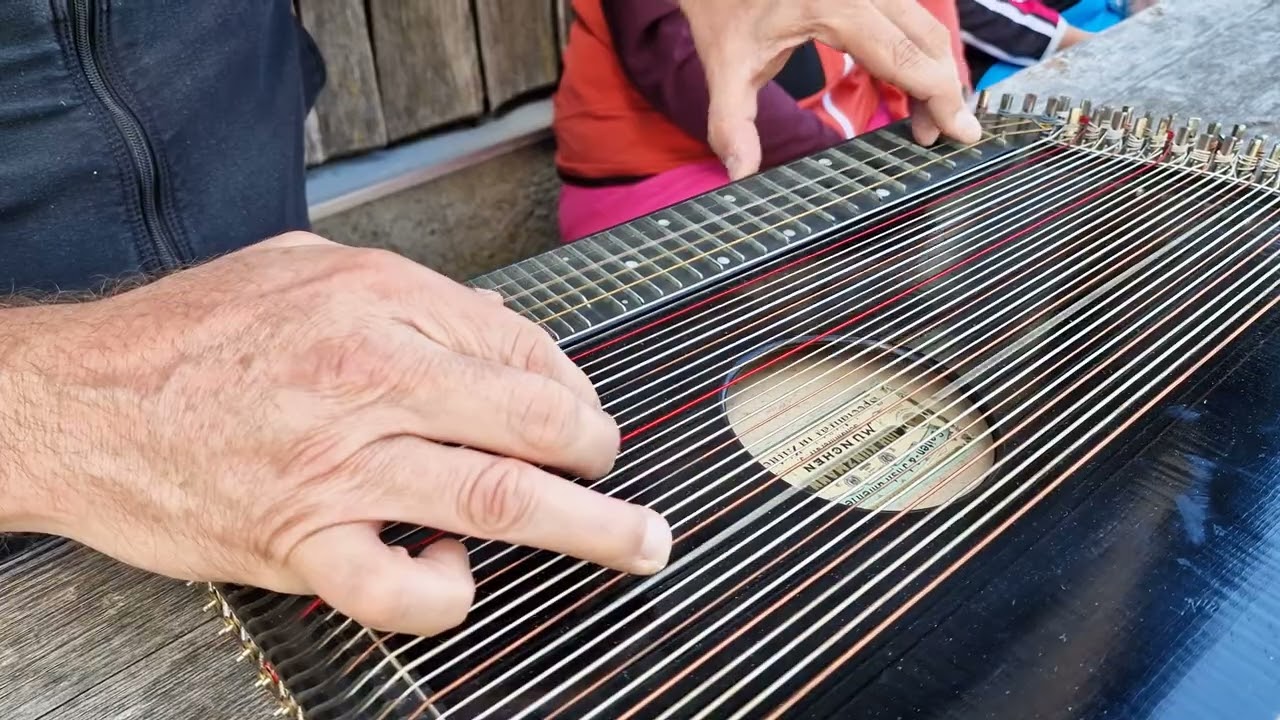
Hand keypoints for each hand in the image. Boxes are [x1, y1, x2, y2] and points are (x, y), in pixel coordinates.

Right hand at [7, 233, 670, 635]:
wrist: (75, 398)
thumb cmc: (188, 332)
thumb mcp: (304, 266)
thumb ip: (409, 294)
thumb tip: (499, 328)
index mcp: (378, 304)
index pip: (522, 349)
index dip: (573, 387)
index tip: (580, 413)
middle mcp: (370, 381)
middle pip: (534, 421)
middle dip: (601, 454)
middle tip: (620, 475)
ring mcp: (339, 468)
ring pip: (497, 500)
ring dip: (588, 528)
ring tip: (637, 543)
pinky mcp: (300, 543)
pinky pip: (400, 589)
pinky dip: (449, 591)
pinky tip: (457, 575)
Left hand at [679, 0, 982, 178]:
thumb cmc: (723, 8)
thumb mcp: (725, 66)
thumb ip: (732, 123)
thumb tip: (740, 172)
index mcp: (834, 8)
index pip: (905, 57)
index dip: (939, 96)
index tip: (961, 132)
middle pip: (926, 40)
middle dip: (940, 91)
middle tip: (936, 136)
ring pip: (923, 24)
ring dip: (931, 71)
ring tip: (922, 118)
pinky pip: (908, 14)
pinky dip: (916, 50)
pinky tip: (907, 84)